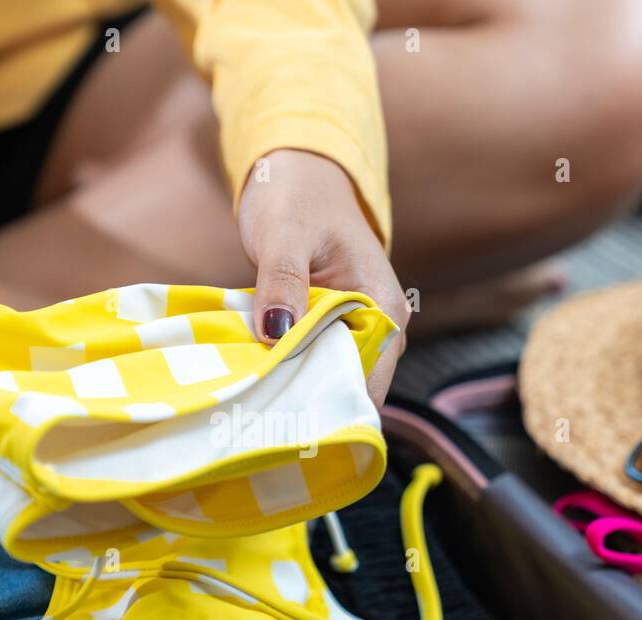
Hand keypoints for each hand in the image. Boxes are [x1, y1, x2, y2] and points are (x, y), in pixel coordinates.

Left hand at [238, 149, 407, 404]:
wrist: (298, 173)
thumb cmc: (296, 197)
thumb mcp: (284, 235)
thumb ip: (283, 280)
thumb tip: (276, 333)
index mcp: (385, 308)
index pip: (368, 382)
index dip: (330, 405)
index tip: (287, 425)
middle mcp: (382, 327)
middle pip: (350, 388)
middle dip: (310, 405)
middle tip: (261, 419)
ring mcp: (357, 330)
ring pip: (330, 378)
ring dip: (296, 390)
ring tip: (256, 406)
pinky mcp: (332, 329)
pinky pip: (314, 361)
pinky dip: (289, 371)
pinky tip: (261, 381)